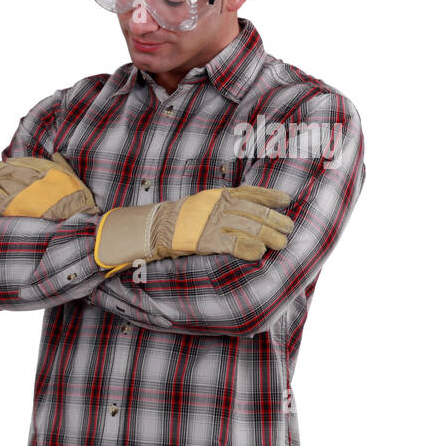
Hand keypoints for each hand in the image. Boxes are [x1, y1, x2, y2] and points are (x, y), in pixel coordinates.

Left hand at [0, 153, 100, 220]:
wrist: (72, 223)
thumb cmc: (76, 205)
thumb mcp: (73, 179)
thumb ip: (61, 165)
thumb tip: (55, 155)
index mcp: (42, 170)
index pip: (18, 161)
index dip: (12, 165)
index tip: (10, 169)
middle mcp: (27, 178)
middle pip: (1, 169)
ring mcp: (16, 192)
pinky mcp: (8, 207)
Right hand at [94, 185, 292, 276]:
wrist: (158, 227)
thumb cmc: (184, 218)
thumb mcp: (207, 203)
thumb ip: (227, 204)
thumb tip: (250, 211)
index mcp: (221, 195)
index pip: (252, 192)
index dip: (271, 196)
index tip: (286, 201)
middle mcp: (220, 206)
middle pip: (256, 212)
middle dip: (275, 221)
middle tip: (288, 229)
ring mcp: (214, 222)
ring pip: (250, 228)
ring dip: (269, 236)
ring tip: (281, 243)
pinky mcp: (208, 240)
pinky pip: (234, 244)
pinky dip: (249, 248)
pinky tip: (259, 253)